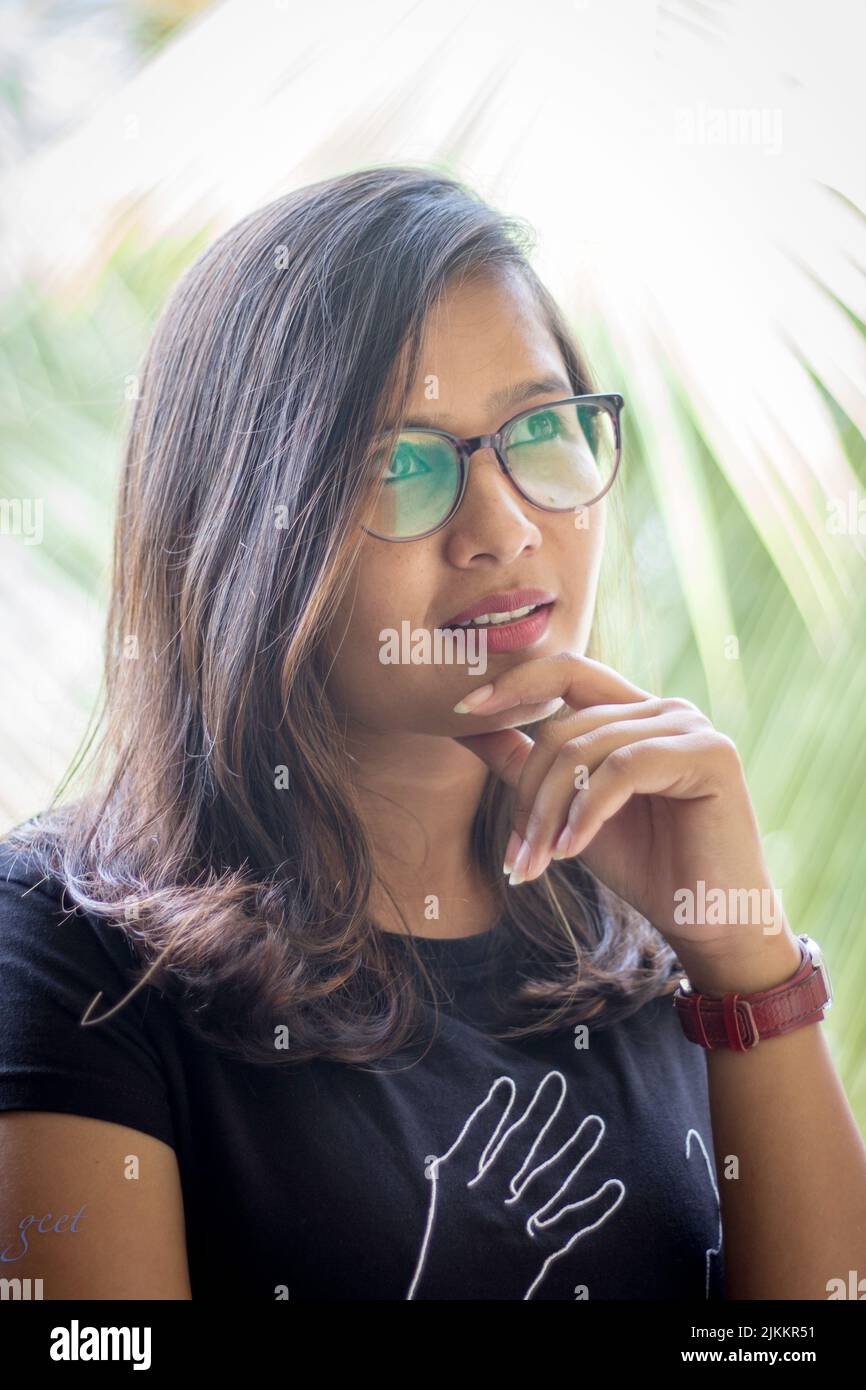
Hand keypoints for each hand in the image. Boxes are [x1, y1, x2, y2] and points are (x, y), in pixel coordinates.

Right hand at [406, 1069, 624, 1300]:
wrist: (451, 1305)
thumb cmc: (448, 1251)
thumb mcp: (445, 1206)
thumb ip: (451, 1169)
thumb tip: (463, 1130)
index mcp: (459, 1192)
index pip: (477, 1141)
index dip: (492, 1111)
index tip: (508, 1082)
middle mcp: (487, 1205)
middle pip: (518, 1150)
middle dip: (539, 1114)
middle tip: (557, 1080)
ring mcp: (514, 1229)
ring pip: (550, 1181)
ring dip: (576, 1150)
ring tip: (596, 1122)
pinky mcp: (537, 1255)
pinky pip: (570, 1226)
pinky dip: (595, 1207)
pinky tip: (615, 1186)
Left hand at [453, 651, 796, 971]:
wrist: (709, 920)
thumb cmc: (645, 865)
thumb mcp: (568, 810)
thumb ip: (525, 764)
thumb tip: (468, 725)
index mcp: (634, 712)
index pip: (567, 671)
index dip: (515, 682)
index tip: (461, 708)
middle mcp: (665, 709)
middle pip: (565, 727)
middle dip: (528, 796)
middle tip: (513, 858)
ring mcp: (691, 727)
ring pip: (588, 750)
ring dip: (549, 814)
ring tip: (535, 865)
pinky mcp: (710, 754)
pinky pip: (623, 769)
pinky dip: (586, 813)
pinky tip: (571, 851)